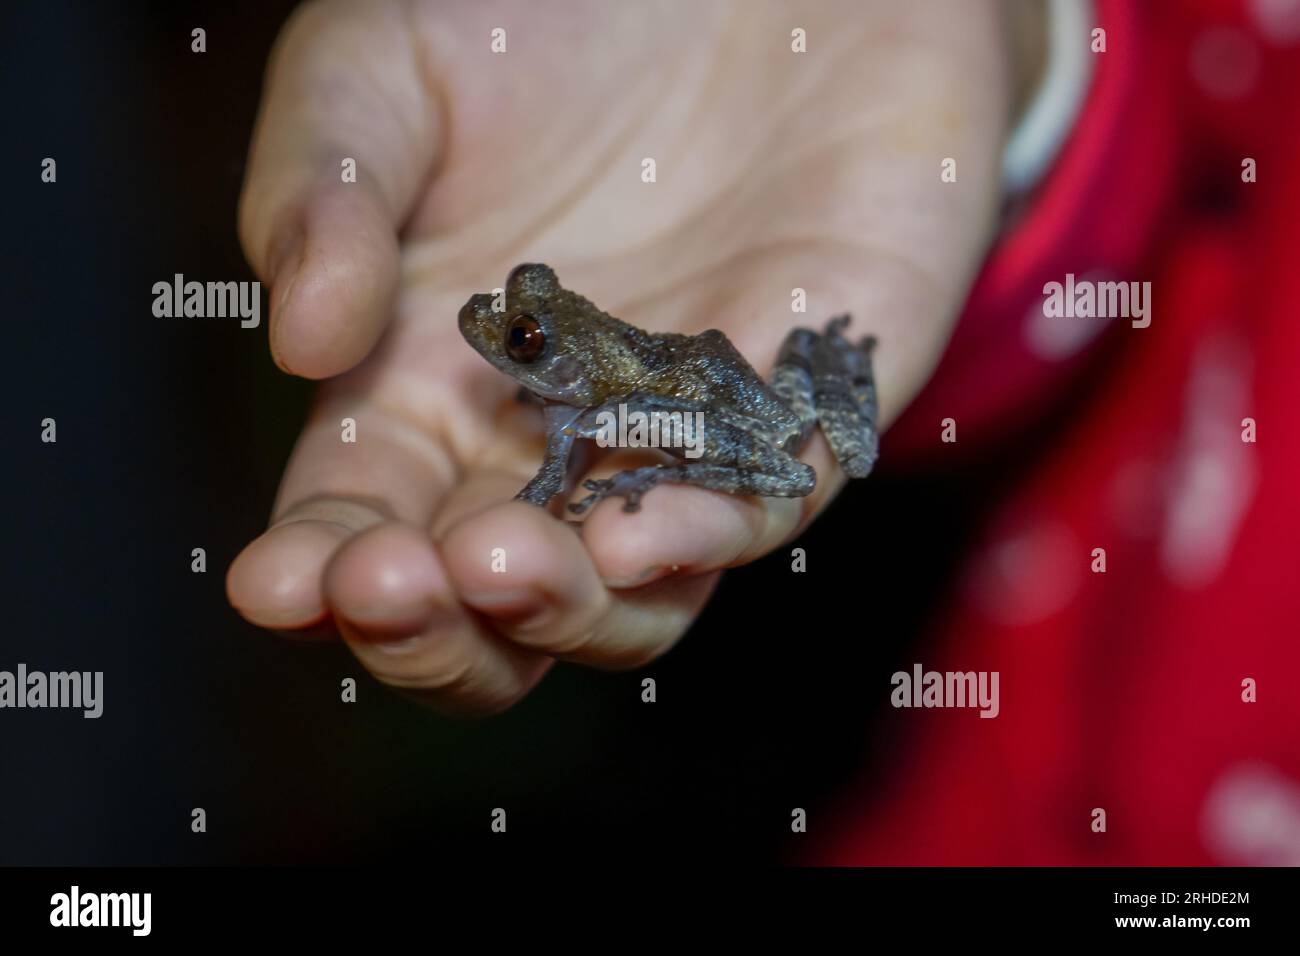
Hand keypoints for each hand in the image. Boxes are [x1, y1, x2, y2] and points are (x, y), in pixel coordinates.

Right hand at [227, 0, 1026, 713]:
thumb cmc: (539, 11)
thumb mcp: (385, 76)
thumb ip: (324, 196)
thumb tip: (302, 342)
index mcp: (430, 388)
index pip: (366, 523)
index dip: (321, 572)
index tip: (275, 583)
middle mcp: (555, 441)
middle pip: (493, 609)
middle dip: (436, 630)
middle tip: (392, 584)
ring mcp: (682, 438)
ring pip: (631, 601)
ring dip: (566, 612)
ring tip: (508, 565)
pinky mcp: (801, 403)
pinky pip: (764, 509)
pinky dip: (712, 534)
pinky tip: (653, 534)